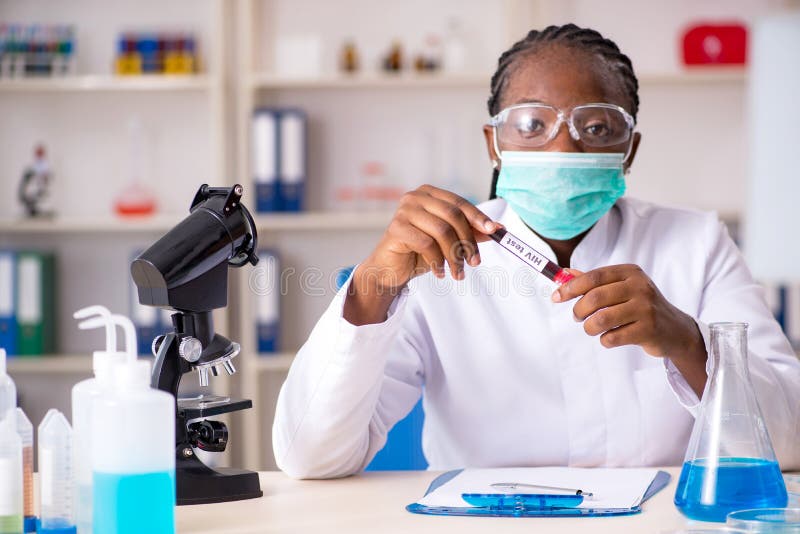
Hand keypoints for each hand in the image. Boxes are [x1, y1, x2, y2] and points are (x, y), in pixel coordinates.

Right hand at [344, 185, 497, 324]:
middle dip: (468, 241)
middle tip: (474, 262)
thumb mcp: (450, 241)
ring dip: (454, 255)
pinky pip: (426, 243)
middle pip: (452, 215)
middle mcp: (415, 197)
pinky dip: (437, 261)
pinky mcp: (396, 228)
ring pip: (441, 231)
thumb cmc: (419, 252)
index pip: (459, 203)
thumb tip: (499, 228)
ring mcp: (404, 211)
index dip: (478, 217)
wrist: (391, 269)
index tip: (493, 231)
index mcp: (429, 194)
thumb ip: (471, 232)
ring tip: (458, 273)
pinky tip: (440, 272)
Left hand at [551, 265, 704, 360]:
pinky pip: (612, 337)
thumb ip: (594, 281)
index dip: (570, 287)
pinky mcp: (648, 330)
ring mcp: (645, 308)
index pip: (593, 277)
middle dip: (578, 310)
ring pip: (601, 319)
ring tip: (591, 328)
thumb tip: (563, 274)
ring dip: (589, 327)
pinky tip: (610, 337)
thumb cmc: (641, 306)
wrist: (674, 329)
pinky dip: (604, 340)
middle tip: (578, 317)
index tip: (556, 297)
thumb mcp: (622, 288)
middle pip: (595, 298)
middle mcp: (640, 287)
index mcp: (630, 272)